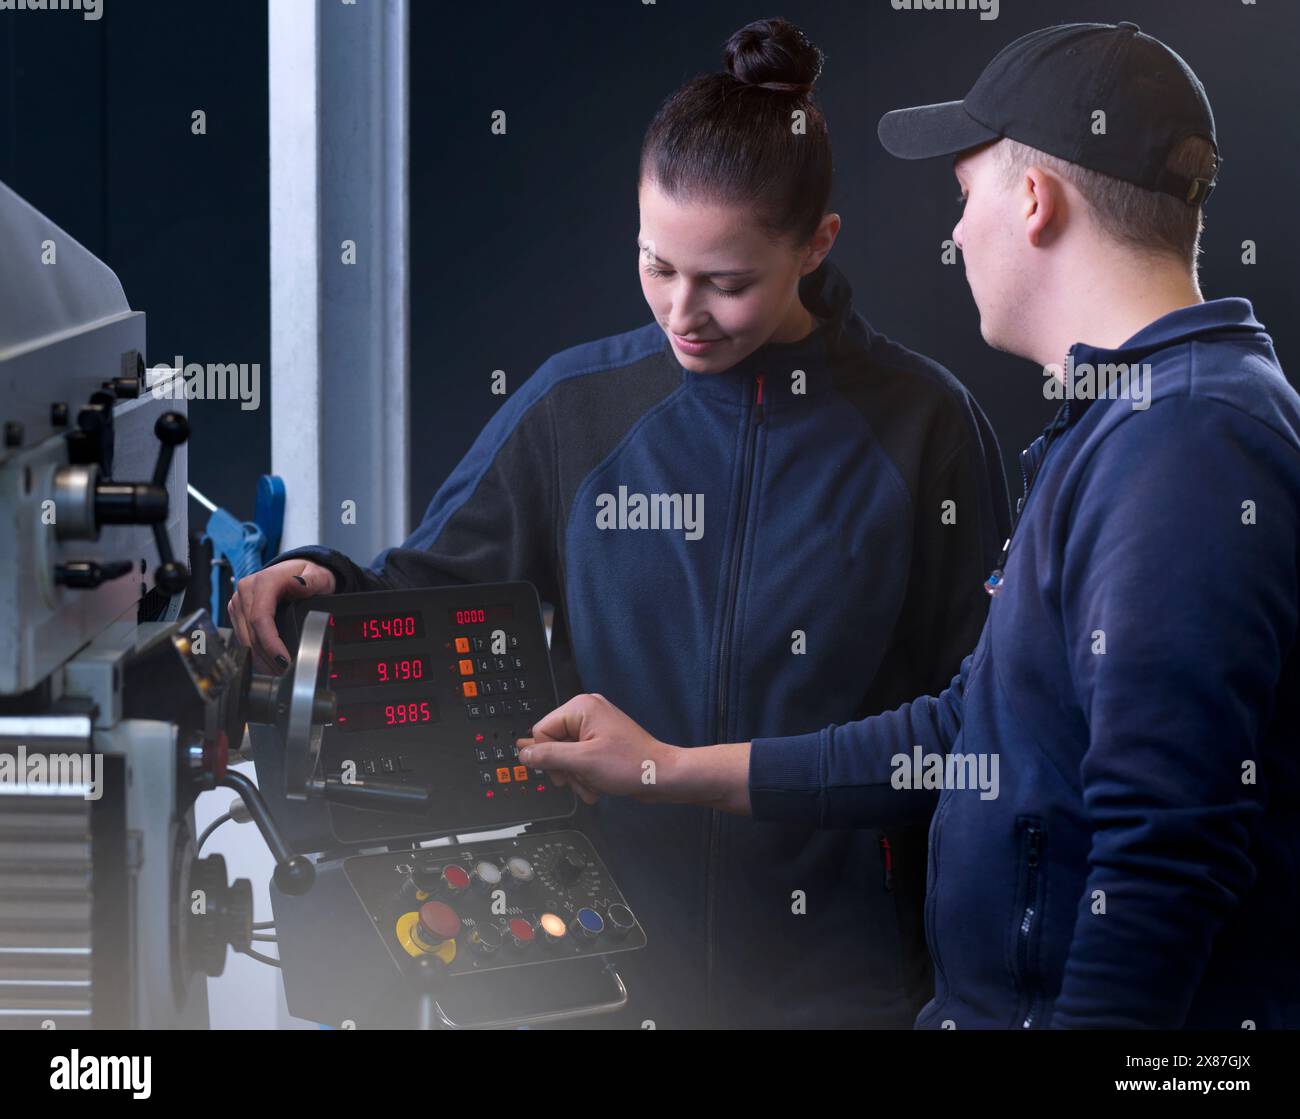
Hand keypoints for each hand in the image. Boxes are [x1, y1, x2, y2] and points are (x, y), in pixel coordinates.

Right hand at [228, 560, 335, 673]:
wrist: (296, 570)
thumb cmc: (308, 573)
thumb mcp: (318, 575)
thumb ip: (311, 582)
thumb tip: (299, 585)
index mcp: (264, 581)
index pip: (260, 618)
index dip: (270, 643)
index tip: (283, 660)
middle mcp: (246, 590)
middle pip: (251, 632)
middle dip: (267, 656)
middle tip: (285, 673)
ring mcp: (239, 601)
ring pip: (244, 637)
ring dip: (259, 657)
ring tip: (278, 671)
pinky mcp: (237, 610)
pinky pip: (242, 635)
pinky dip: (254, 650)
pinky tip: (267, 661)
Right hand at [517, 693, 679, 805]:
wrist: (660, 776)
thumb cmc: (632, 764)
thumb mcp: (583, 762)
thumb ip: (549, 756)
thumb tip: (524, 753)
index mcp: (581, 708)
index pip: (542, 731)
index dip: (548, 756)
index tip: (560, 773)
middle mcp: (587, 713)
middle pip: (553, 744)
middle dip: (564, 769)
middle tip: (576, 779)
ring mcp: (594, 728)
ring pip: (565, 756)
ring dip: (574, 776)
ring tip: (590, 785)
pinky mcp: (600, 742)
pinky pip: (579, 759)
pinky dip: (584, 775)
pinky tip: (595, 785)